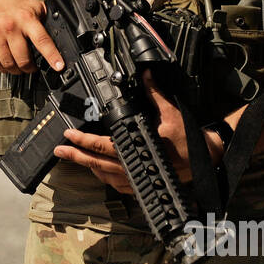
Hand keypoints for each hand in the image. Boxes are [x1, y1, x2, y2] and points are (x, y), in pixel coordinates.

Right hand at [0, 0, 64, 73]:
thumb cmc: (15, 6)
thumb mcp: (35, 7)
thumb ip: (46, 19)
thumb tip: (62, 33)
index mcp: (26, 18)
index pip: (42, 40)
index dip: (52, 55)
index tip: (59, 66)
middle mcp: (11, 27)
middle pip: (23, 58)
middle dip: (30, 68)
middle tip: (33, 68)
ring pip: (9, 63)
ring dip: (17, 70)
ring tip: (21, 68)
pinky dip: (3, 68)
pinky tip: (8, 65)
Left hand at [53, 75, 226, 191]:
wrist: (204, 161)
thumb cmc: (188, 140)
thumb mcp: (172, 113)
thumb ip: (154, 94)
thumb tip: (145, 75)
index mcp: (139, 148)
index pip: (105, 145)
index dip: (84, 140)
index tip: (69, 134)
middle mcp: (135, 167)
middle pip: (98, 163)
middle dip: (75, 156)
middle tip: (60, 149)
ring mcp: (137, 180)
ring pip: (104, 175)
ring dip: (86, 166)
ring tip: (72, 157)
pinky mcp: (140, 187)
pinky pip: (115, 184)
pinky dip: (102, 176)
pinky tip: (95, 170)